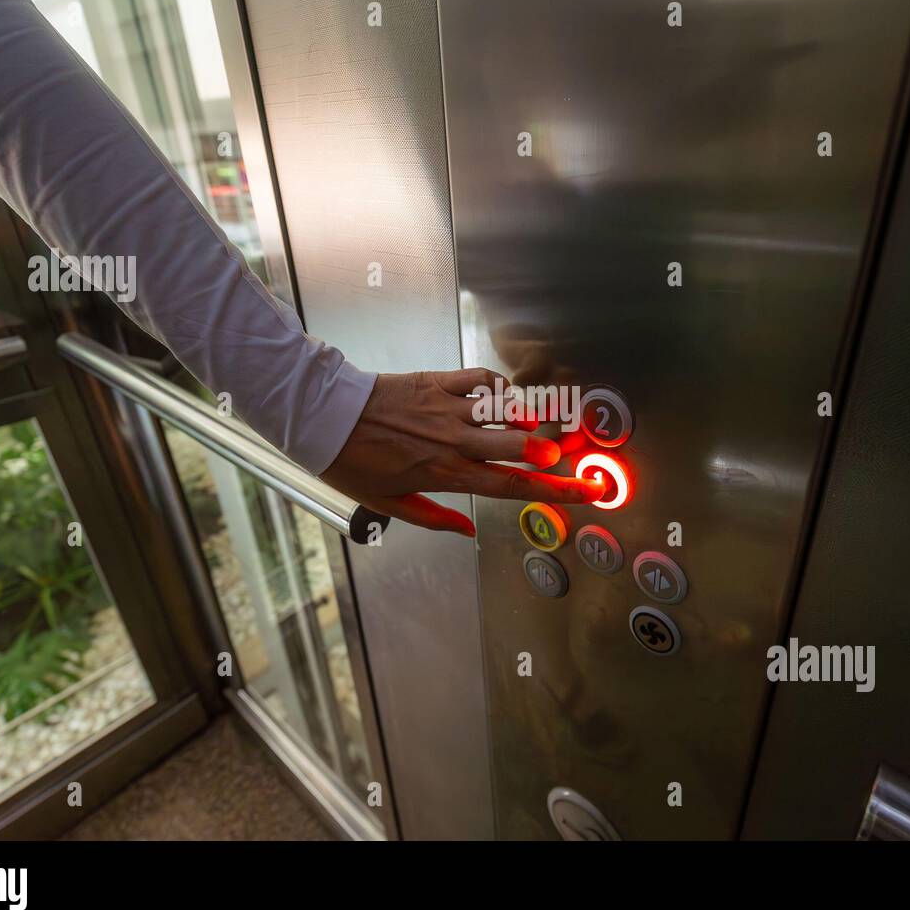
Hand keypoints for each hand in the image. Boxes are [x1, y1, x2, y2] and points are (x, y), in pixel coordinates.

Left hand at [320, 368, 603, 534]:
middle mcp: (454, 442)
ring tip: (533, 424)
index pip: (512, 486)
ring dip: (526, 418)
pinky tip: (502, 396)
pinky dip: (499, 386)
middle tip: (560, 455)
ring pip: (504, 412)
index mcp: (446, 475)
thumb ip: (434, 517)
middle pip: (518, 447)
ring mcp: (447, 409)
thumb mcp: (389, 504)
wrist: (325, 418)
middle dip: (548, 452)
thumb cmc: (353, 463)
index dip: (555, 490)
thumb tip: (467, 529)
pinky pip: (481, 380)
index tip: (584, 492)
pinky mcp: (437, 383)